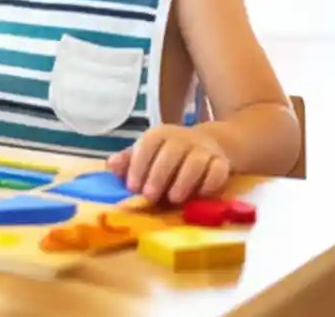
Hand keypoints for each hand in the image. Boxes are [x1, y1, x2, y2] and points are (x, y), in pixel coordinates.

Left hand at [106, 125, 230, 204]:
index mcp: (160, 135)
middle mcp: (182, 138)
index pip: (148, 144)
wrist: (210, 144)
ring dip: (184, 181)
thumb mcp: (146, 154)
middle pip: (171, 153)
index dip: (138, 165)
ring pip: (196, 162)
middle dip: (158, 175)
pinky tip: (199, 195)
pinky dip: (209, 184)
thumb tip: (111, 165)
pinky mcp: (222, 162)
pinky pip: (218, 171)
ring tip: (174, 199)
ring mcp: (204, 150)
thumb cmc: (169, 155)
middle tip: (149, 196)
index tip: (132, 186)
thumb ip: (128, 161)